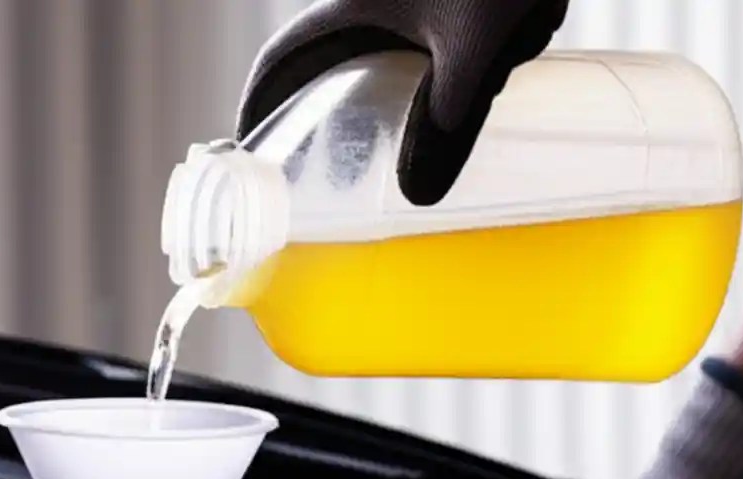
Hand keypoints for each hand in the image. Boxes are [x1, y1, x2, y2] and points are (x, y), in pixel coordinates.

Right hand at [235, 0, 568, 205]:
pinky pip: (439, 45)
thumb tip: (420, 195)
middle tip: (340, 171)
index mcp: (353, 2)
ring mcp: (414, 2)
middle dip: (338, 113)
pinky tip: (489, 89)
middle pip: (332, 62)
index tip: (253, 149)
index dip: (261, 105)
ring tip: (422, 135)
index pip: (282, 58)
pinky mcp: (452, 4)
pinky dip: (454, 72)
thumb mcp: (473, 49)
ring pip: (393, 54)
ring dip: (413, 90)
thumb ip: (449, 119)